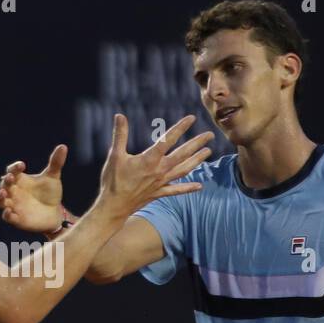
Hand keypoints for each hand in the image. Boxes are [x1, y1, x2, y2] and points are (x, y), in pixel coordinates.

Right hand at [0, 144, 66, 232]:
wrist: (55, 213)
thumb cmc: (50, 193)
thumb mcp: (53, 177)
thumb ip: (55, 163)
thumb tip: (63, 146)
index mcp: (20, 180)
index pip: (12, 171)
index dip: (14, 167)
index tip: (22, 165)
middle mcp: (14, 192)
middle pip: (3, 185)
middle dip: (5, 181)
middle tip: (11, 177)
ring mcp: (14, 205)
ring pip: (0, 201)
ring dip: (0, 197)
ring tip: (4, 193)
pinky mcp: (17, 219)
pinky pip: (8, 217)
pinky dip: (7, 214)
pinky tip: (9, 211)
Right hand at [95, 114, 213, 219]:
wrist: (114, 207)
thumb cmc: (113, 180)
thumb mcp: (115, 155)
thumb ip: (120, 135)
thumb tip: (119, 116)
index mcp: (149, 159)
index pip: (168, 140)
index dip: (180, 128)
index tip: (191, 118)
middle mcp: (159, 170)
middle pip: (182, 154)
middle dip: (197, 144)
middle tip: (210, 135)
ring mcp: (161, 183)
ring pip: (184, 170)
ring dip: (197, 161)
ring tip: (208, 152)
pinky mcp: (159, 193)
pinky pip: (177, 190)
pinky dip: (188, 188)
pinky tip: (199, 186)